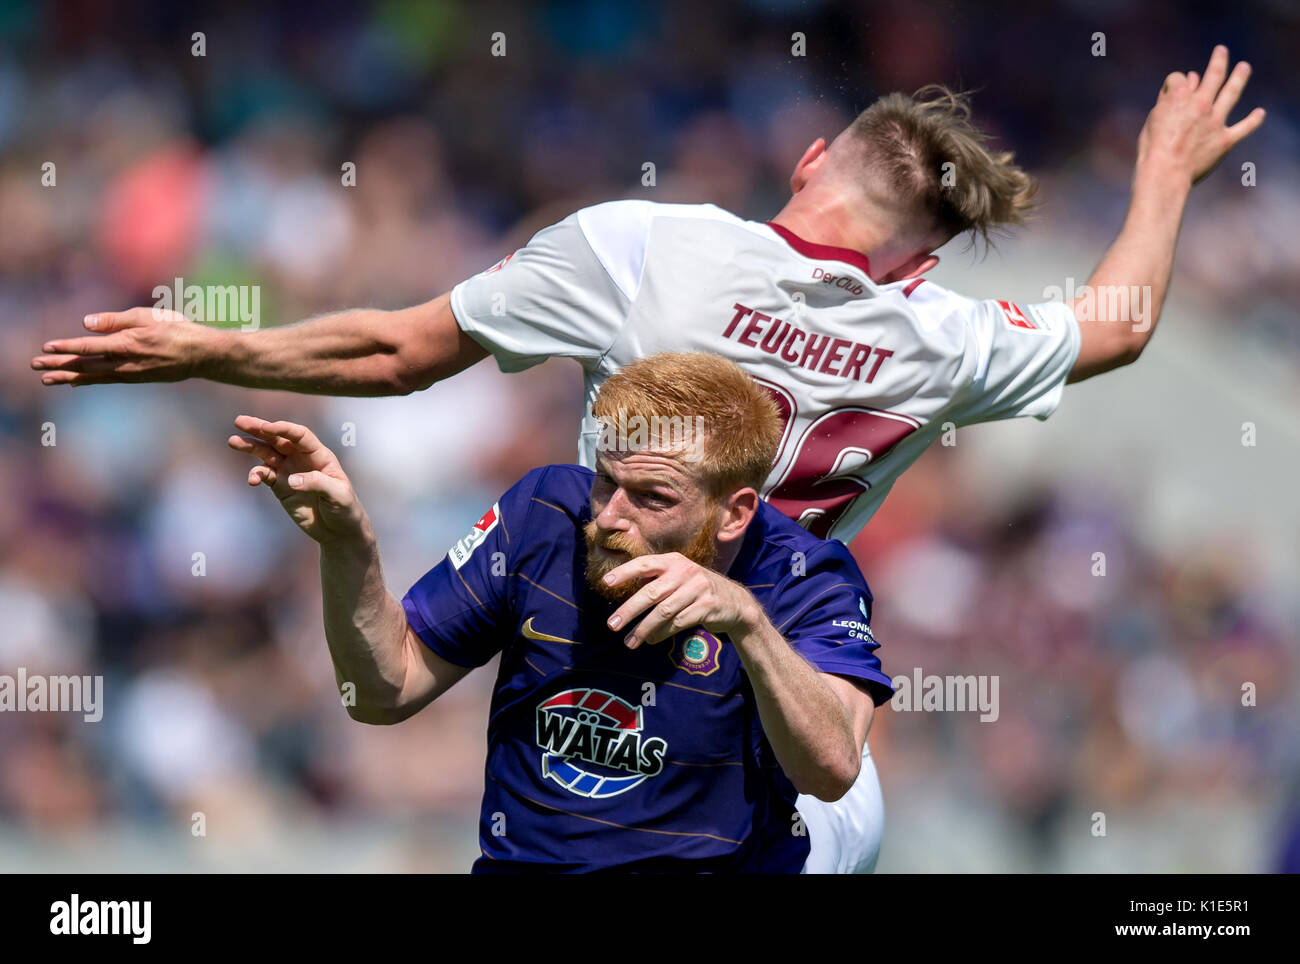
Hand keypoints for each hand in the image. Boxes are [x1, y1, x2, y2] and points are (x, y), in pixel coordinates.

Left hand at [32, 307, 211, 385]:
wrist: (201, 355)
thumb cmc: (176, 330)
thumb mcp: (146, 316)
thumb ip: (115, 320)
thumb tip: (87, 323)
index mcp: (125, 344)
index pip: (87, 347)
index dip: (65, 347)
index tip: (46, 348)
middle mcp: (124, 363)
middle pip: (84, 365)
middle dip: (58, 365)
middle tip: (34, 367)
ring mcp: (130, 373)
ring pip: (92, 377)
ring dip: (68, 377)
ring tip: (48, 379)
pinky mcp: (136, 378)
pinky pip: (106, 381)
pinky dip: (88, 381)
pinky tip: (76, 382)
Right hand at [227, 416, 368, 545]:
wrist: (338, 531)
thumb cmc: (345, 508)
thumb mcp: (338, 495)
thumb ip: (318, 483)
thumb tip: (292, 479)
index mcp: (320, 455)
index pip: (300, 435)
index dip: (284, 429)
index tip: (268, 428)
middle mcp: (302, 459)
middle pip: (278, 439)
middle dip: (259, 429)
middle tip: (239, 421)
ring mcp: (289, 471)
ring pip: (266, 453)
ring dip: (250, 447)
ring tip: (232, 441)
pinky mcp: (280, 486)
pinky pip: (264, 475)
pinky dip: (256, 475)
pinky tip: (252, 481)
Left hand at [602, 552, 758, 648]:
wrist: (736, 603)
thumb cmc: (698, 590)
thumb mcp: (679, 578)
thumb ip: (657, 580)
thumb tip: (633, 587)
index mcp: (674, 561)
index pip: (644, 564)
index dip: (624, 572)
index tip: (606, 582)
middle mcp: (685, 571)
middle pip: (651, 593)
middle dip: (629, 611)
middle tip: (612, 625)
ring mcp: (698, 588)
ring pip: (663, 612)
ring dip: (644, 629)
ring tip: (630, 641)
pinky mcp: (707, 607)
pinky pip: (678, 623)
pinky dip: (662, 633)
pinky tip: (651, 640)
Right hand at [1138, 45, 1264, 185]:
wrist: (1165, 174)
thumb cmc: (1152, 149)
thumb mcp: (1153, 120)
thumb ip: (1167, 101)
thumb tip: (1181, 84)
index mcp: (1179, 98)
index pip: (1177, 78)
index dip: (1172, 83)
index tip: (1168, 92)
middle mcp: (1201, 104)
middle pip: (1213, 74)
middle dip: (1218, 60)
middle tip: (1222, 51)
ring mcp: (1215, 121)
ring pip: (1232, 93)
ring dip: (1240, 77)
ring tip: (1244, 67)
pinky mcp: (1225, 140)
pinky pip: (1244, 127)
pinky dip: (1253, 120)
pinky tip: (1260, 113)